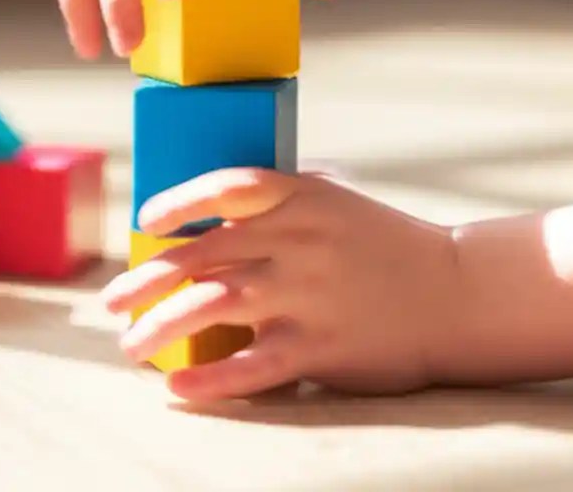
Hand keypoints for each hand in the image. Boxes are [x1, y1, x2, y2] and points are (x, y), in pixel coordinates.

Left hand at [102, 169, 460, 400]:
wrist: (459, 294)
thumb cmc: (388, 247)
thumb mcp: (337, 204)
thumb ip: (283, 201)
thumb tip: (215, 205)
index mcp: (303, 199)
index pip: (228, 187)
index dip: (180, 202)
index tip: (145, 222)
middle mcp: (300, 242)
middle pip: (202, 255)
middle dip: (146, 279)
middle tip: (112, 299)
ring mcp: (309, 294)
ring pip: (213, 305)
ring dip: (159, 325)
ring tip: (130, 345)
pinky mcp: (321, 346)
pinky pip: (253, 364)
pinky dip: (210, 377)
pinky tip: (178, 386)